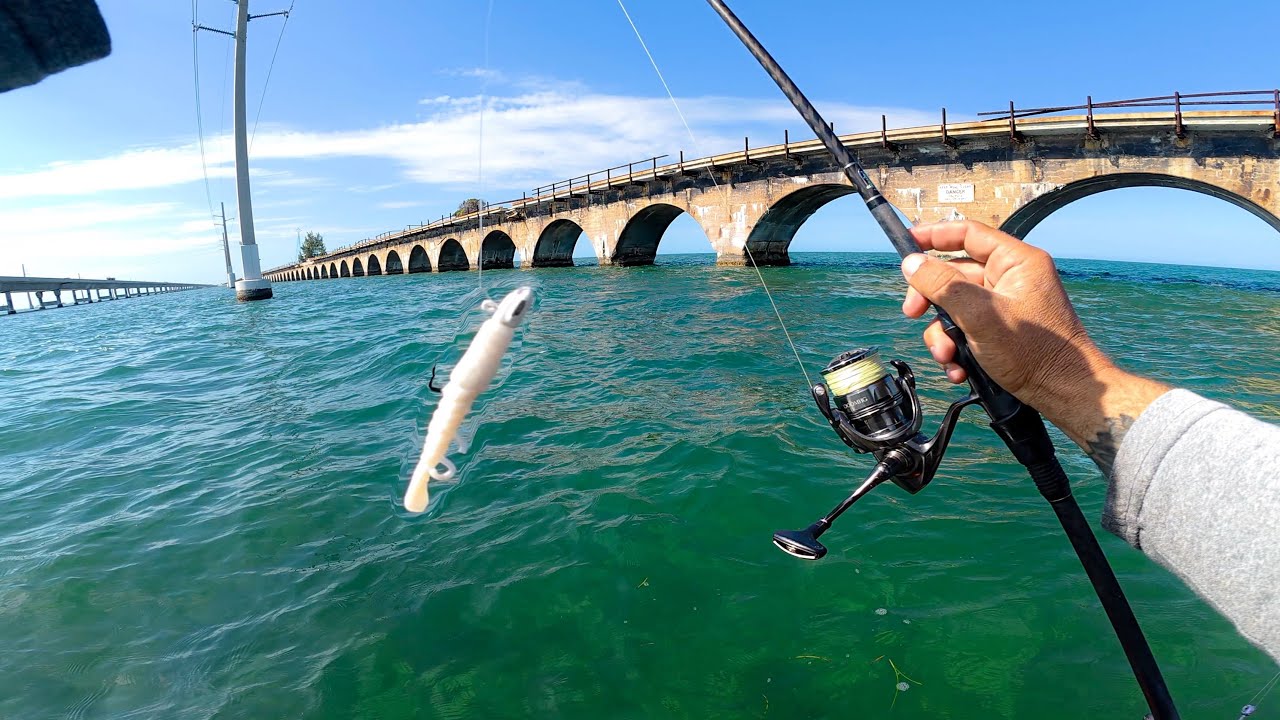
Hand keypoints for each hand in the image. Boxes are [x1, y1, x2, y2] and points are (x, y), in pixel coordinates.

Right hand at [898, 221, 1166, 466]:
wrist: (1064, 393)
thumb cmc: (1034, 353)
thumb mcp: (981, 316)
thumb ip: (943, 286)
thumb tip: (911, 263)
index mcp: (1017, 262)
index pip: (969, 234)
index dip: (934, 235)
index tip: (907, 241)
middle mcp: (1012, 279)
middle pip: (955, 274)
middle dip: (932, 300)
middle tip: (913, 313)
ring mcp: (1007, 306)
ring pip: (956, 307)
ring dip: (943, 333)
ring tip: (947, 356)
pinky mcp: (1002, 331)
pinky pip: (967, 328)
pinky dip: (957, 348)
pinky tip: (959, 368)